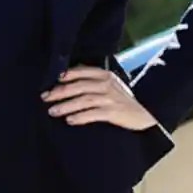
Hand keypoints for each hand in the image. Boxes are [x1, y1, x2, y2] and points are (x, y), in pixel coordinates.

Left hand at [42, 65, 158, 131]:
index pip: (82, 71)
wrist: (146, 113)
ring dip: (66, 106)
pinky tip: (70, 120)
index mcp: (105, 75)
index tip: (52, 81)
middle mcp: (107, 84)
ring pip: (84, 100)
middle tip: (45, 98)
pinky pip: (94, 114)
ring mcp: (110, 98)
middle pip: (79, 86)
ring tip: (53, 111)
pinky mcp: (114, 112)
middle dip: (60, 92)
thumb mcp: (110, 85)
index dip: (67, 75)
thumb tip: (66, 82)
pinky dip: (80, 117)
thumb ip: (93, 82)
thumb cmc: (122, 100)